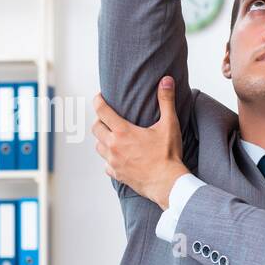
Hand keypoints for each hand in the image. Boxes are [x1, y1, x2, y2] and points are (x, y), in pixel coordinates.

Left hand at [92, 77, 189, 208]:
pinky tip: (118, 157)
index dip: (98, 101)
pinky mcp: (117, 175)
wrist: (168, 183)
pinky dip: (109, 159)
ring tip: (112, 136)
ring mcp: (113, 162)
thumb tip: (166, 80)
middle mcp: (114, 146)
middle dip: (99, 120)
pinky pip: (106, 165)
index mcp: (123, 132)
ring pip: (98, 146)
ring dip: (102, 139)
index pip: (102, 111)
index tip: (99, 96)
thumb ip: (166, 101)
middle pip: (95, 128)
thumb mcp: (169, 124)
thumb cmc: (168, 154)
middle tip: (107, 117)